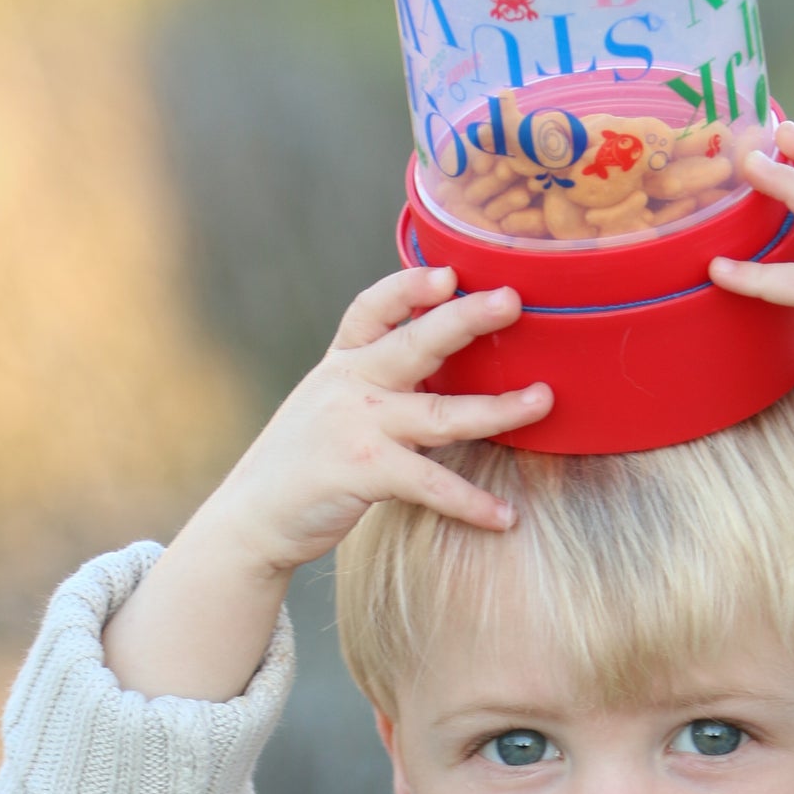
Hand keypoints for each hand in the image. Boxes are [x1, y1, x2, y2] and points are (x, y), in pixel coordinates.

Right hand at [226, 266, 551, 576]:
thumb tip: (431, 368)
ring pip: (439, 412)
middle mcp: (349, 385)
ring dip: (497, 409)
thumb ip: (370, 382)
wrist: (251, 521)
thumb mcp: (326, 406)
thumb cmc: (300, 465)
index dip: (409, 286)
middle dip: (466, 319)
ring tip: (543, 401)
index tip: (448, 272)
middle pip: (416, 343)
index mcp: (341, 364)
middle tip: (513, 301)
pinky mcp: (364, 473)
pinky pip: (430, 484)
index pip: (373, 308)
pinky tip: (505, 517)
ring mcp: (357, 427)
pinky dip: (470, 503)